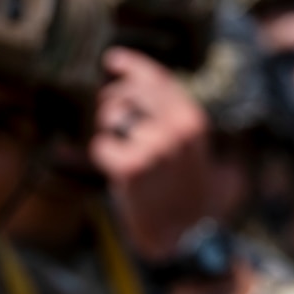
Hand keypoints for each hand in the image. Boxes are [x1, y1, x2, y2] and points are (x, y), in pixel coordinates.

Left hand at [91, 47, 212, 261]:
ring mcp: (153, 147)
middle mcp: (175, 128)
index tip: (112, 59)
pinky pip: (101, 145)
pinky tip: (114, 168)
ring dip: (107, 129)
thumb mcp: (188, 147)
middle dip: (111, 100)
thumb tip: (123, 88)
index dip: (132, 65)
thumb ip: (165, 116)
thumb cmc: (182, 189)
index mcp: (192, 120)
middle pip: (129, 92)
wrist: (185, 233)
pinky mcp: (130, 166)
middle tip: (107, 114)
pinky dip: (102, 155)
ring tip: (117, 147)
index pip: (157, 79)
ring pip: (112, 116)